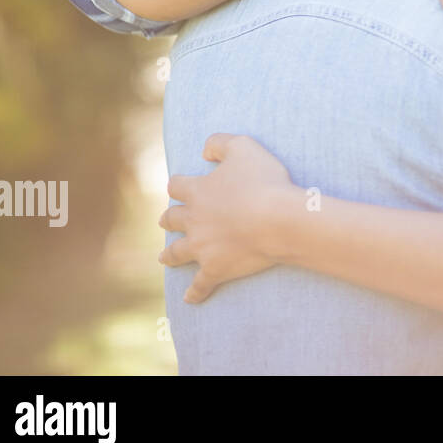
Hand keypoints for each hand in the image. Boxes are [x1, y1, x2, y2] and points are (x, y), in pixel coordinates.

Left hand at [158, 133, 294, 303]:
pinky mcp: (215, 268)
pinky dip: (195, 292)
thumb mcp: (244, 146)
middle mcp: (194, 220)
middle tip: (166, 221)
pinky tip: (190, 299)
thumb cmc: (264, 181)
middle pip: (171, 219)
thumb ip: (220, 143)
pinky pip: (200, 284)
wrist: (277, 219)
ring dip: (170, 255)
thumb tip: (204, 151)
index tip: (178, 186)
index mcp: (198, 191)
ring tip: (165, 258)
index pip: (177, 186)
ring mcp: (202, 247)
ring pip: (177, 252)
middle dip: (168, 219)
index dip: (178, 185)